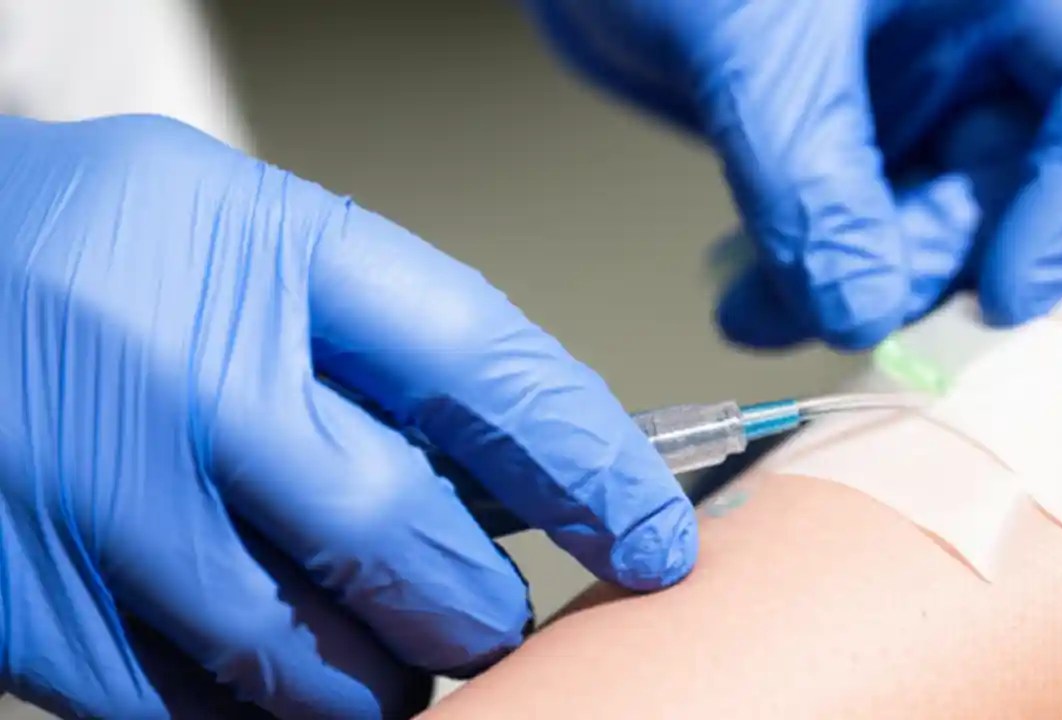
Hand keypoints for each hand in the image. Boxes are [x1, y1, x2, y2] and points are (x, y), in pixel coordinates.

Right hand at [0, 115, 694, 717]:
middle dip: (475, 606)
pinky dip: (261, 709)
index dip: (591, 467)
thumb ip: (371, 346)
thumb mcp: (238, 238)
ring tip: (390, 653)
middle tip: (489, 616)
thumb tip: (508, 482)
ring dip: (380, 677)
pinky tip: (274, 670)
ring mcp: (88, 493)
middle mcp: (175, 368)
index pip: (483, 369)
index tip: (652, 535)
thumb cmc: (88, 252)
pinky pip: (188, 708)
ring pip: (306, 660)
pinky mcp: (21, 599)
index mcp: (256, 248)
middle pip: (403, 539)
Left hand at [528, 0, 1061, 347]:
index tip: (1006, 294)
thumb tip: (862, 311)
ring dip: (853, 288)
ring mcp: (905, 94)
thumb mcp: (754, 51)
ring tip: (762, 313)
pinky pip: (854, 234)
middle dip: (929, 258)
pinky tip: (746, 307)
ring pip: (929, 224)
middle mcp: (969, 39)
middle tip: (843, 299)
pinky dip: (805, 282)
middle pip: (1015, 180)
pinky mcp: (841, 143)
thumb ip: (808, 182)